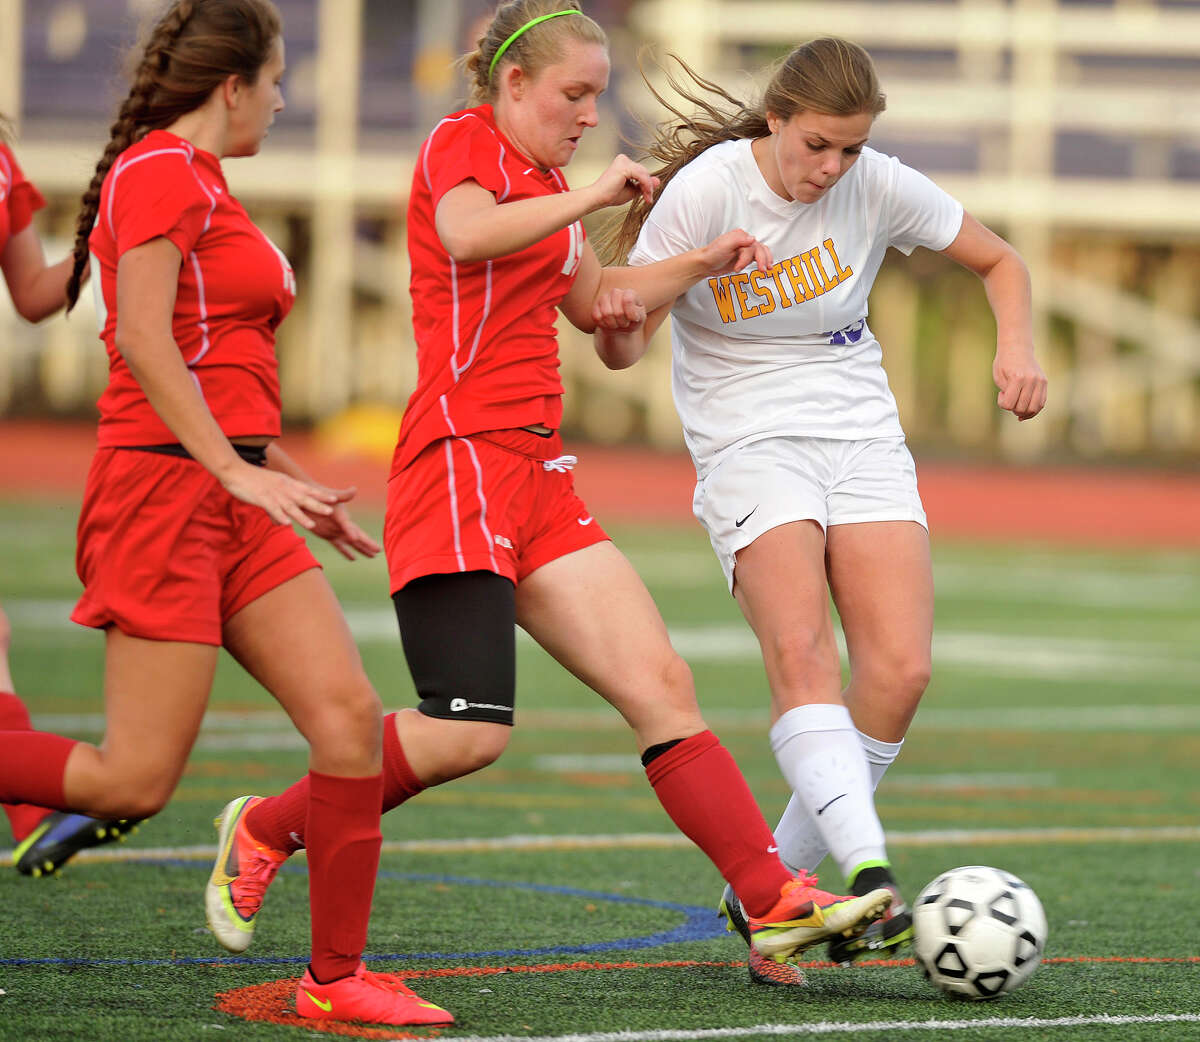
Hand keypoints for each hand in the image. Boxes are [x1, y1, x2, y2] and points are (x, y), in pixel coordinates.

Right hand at [219, 461, 338, 528]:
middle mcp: (283, 488)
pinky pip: (271, 509)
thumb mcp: (269, 491)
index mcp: (287, 484)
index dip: (321, 495)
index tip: (334, 499)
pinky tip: (285, 524)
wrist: (234, 470)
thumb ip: (277, 507)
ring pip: (289, 506)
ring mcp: (272, 493)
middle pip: (303, 499)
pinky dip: (279, 516)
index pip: (307, 489)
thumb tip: (282, 521)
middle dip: (317, 506)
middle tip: (331, 512)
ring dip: (301, 516)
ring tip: (312, 526)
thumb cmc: (252, 481)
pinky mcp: (261, 498)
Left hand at [304, 487, 381, 560]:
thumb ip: (344, 494)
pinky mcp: (328, 536)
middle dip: (368, 544)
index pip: (352, 528)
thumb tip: (354, 490)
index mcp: (343, 517)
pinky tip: (353, 559)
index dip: (356, 534)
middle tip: (379, 550)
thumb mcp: (331, 495)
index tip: (357, 539)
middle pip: (357, 537)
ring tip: (372, 556)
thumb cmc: (319, 495)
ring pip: (351, 544)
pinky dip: (346, 552)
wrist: (308, 499)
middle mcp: (342, 525)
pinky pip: (339, 546)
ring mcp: (336, 531)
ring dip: (362, 550)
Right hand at [589, 154, 659, 209]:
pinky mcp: (624, 167)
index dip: (647, 184)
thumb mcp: (632, 190)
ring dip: (648, 187)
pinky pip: (641, 175)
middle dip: (648, 186)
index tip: (648, 197)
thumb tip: (658, 180)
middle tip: (648, 199)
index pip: (641, 172)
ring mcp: (623, 161)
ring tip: (647, 198)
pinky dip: (645, 185)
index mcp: (624, 164)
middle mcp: (623, 160)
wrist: (598, 198)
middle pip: (644, 171)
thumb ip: (644, 185)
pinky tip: (645, 194)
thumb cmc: (610, 195)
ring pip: (644, 173)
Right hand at [592, 287, 646, 331]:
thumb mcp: (640, 319)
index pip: (628, 301)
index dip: (631, 315)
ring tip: (617, 324)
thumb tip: (630, 314)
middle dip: (622, 323)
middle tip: (624, 323)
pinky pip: (597, 318)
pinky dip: (604, 325)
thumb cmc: (632, 321)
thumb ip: (639, 314)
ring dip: (613, 325)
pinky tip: (608, 324)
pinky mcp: (595, 307)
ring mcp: (604, 298)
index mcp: (629, 293)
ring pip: (606, 314)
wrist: (620, 325)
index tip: (633, 319)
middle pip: (618, 312)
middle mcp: (616, 292)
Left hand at [699, 228, 772, 275]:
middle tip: (761, 270)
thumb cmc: (712, 254)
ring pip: (761, 252)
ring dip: (765, 260)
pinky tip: (766, 267)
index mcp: (740, 236)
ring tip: (765, 270)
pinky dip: (764, 261)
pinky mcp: (746, 257)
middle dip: (761, 260)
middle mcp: (744, 241)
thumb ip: (738, 240)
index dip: (746, 258)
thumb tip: (752, 239)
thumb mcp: (724, 245)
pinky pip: (759, 256)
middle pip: (758, 249)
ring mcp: (745, 249)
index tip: (738, 267)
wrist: (706, 264)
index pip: (751, 245)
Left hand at [993, 347, 1047, 420]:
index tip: (1001, 394)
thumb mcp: (999, 378)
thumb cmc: (1004, 363)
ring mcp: (1040, 381)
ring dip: (1024, 412)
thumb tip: (1017, 411)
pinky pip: (1042, 402)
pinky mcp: (1044, 382)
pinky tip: (1026, 410)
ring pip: (1035, 408)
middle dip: (1013, 409)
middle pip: (1022, 408)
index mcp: (1017, 378)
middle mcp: (1031, 380)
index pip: (1009, 404)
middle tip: (1009, 400)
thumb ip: (1007, 394)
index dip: (1002, 403)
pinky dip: (1034, 409)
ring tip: (1017, 406)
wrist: (1017, 348)